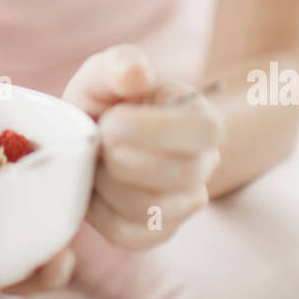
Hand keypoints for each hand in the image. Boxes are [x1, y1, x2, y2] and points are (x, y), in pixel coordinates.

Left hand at [62, 44, 222, 250]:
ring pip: (150, 209)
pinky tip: (95, 185)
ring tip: (95, 159)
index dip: (156, 129)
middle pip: (179, 175)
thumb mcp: (107, 71)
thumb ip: (120, 64)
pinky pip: (128, 234)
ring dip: (107, 183)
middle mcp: (202, 165)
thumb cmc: (108, 99)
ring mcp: (182, 204)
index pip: (204, 131)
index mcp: (202, 121)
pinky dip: (100, 211)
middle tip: (99, 138)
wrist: (95, 133)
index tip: (112, 118)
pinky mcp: (156, 232)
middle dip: (124, 157)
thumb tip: (136, 73)